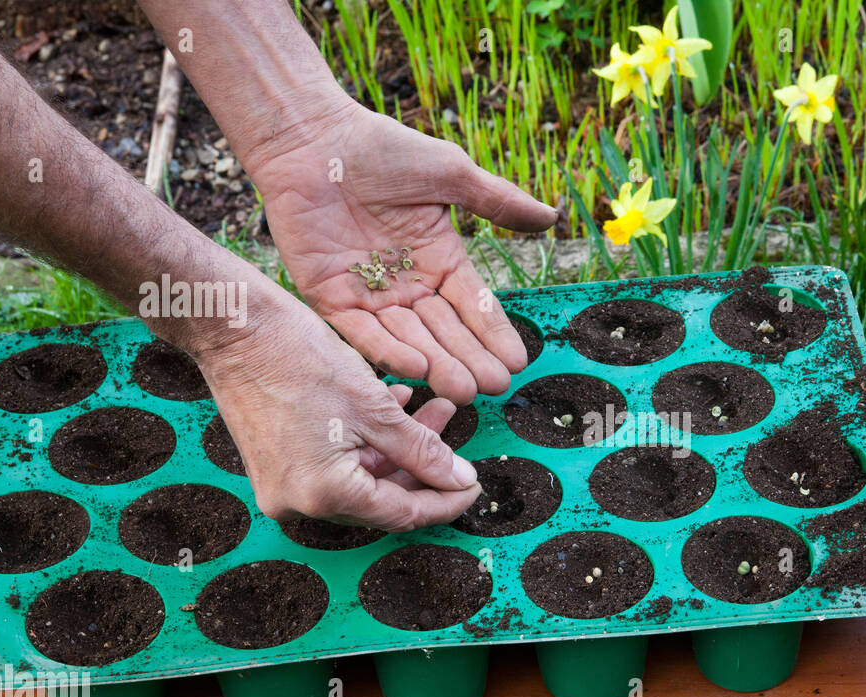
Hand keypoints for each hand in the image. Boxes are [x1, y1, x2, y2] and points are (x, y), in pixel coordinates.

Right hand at [195, 291, 482, 531]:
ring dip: (401, 446)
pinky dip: (369, 440)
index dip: (446, 500)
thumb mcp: (375, 407)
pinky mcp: (277, 464)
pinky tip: (397, 402)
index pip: (403, 514)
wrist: (232, 327)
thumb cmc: (300, 359)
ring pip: (363, 477)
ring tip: (435, 405)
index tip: (476, 485)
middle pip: (382, 498)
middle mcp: (299, 503)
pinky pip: (337, 463)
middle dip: (425, 466)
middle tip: (457, 432)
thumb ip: (422, 451)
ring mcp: (284, 486)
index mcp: (325, 495)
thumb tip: (460, 480)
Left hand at [247, 102, 557, 403]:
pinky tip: (416, 368)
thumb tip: (552, 217)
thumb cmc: (383, 148)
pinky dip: (388, 351)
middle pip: (445, 331)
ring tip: (461, 390)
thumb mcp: (451, 173)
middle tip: (492, 388)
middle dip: (469, 360)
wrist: (314, 137)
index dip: (495, 334)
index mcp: (440, 259)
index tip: (516, 362)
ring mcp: (370, 295)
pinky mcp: (331, 297)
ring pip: (409, 339)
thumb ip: (498, 202)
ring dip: (435, 366)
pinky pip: (363, 332)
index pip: (474, 306)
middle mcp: (408, 284)